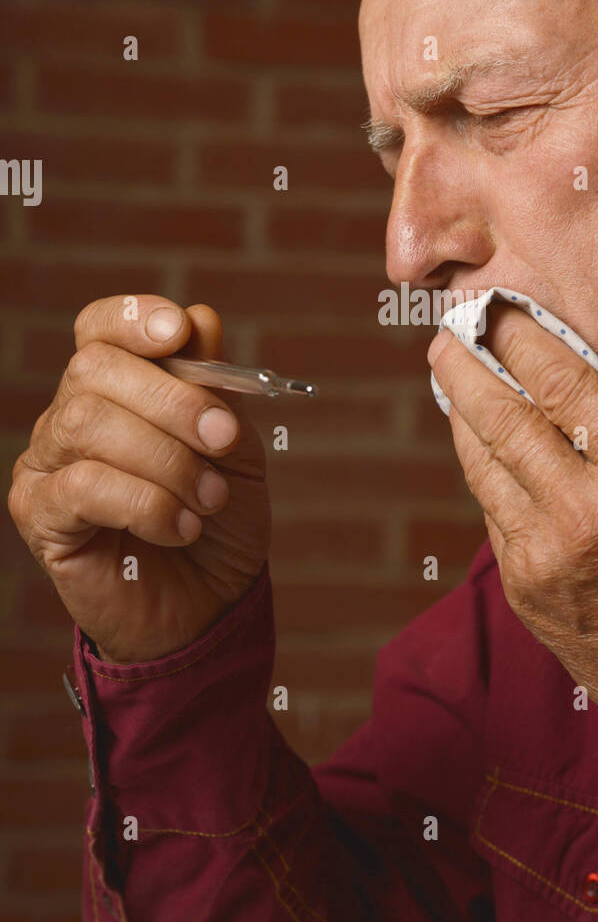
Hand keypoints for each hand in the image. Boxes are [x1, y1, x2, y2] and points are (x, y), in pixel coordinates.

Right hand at [8, 295, 268, 662]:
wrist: (209, 604)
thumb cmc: (217, 518)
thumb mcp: (233, 444)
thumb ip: (215, 385)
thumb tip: (201, 317)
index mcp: (116, 387)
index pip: (99, 328)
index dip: (133, 318)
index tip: (179, 333)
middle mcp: (70, 416)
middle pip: (94, 369)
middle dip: (172, 399)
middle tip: (223, 439)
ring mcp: (46, 464)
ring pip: (87, 424)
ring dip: (165, 459)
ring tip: (208, 499)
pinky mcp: (40, 515)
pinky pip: (82, 486)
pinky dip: (147, 503)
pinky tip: (181, 528)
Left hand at [428, 310, 597, 756]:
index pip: (562, 382)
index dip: (522, 336)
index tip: (500, 307)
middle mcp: (582, 512)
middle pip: (502, 417)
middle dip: (467, 365)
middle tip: (446, 331)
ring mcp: (544, 556)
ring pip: (484, 465)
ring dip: (461, 414)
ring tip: (451, 374)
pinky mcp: (526, 590)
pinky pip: (491, 511)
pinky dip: (481, 469)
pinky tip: (482, 444)